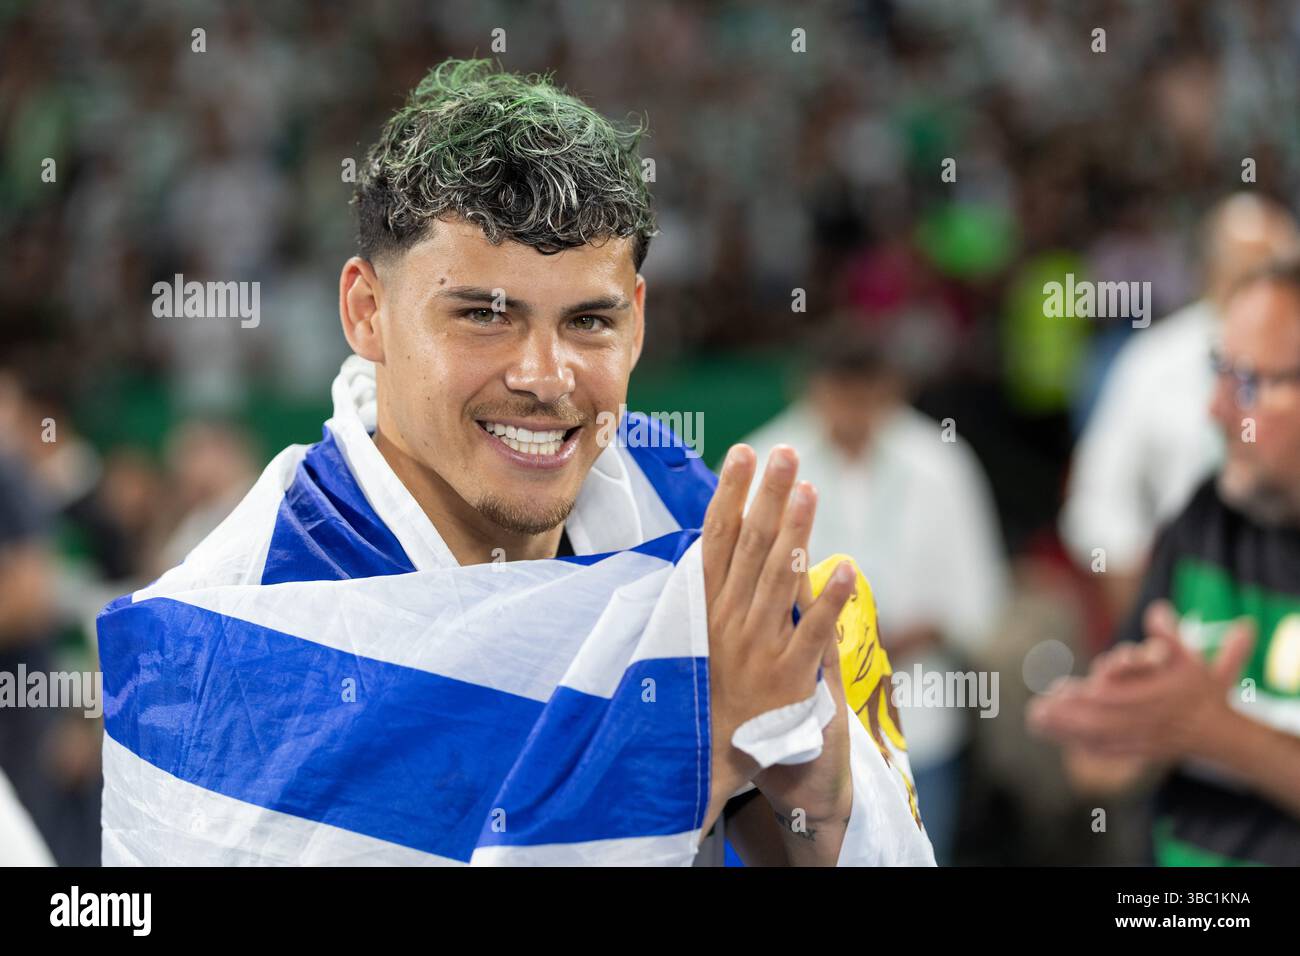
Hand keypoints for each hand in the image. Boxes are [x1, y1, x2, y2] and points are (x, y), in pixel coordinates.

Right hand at [698, 443, 855, 838]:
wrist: (700, 764)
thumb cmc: (697, 696)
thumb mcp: (687, 639)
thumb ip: (703, 594)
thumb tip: (711, 544)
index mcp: (702, 609)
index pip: (716, 539)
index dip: (729, 494)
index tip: (741, 453)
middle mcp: (727, 621)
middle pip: (750, 546)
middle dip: (766, 495)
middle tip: (783, 452)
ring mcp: (758, 647)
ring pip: (779, 577)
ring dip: (794, 529)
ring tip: (809, 486)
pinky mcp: (788, 678)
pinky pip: (812, 632)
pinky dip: (829, 599)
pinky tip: (846, 564)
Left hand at [1028, 600, 1254, 760]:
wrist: (1218, 732)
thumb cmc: (1200, 689)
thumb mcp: (1191, 658)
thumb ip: (1171, 636)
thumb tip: (1157, 610)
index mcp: (1163, 698)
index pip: (1122, 698)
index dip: (1090, 695)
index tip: (1062, 689)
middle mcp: (1152, 722)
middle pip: (1106, 720)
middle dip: (1069, 716)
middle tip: (1038, 708)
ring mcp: (1144, 740)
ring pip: (1103, 737)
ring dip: (1068, 729)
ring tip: (1036, 719)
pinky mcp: (1138, 752)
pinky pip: (1108, 749)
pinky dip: (1081, 743)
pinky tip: (1057, 735)